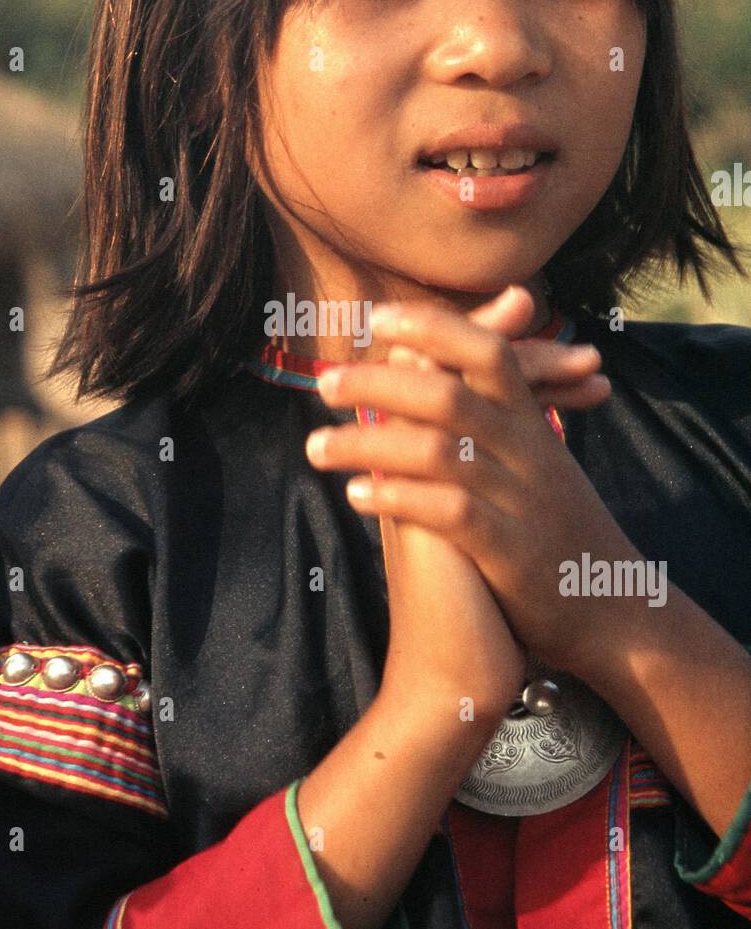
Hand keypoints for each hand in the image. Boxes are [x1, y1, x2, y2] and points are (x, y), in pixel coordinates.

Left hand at [307, 287, 629, 671]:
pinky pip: (450, 512)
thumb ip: (488, 416)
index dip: (435, 329)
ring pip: (439, 452)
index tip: (378, 319)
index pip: (487, 352)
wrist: (614, 610)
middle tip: (323, 382)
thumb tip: (425, 367)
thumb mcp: (535, 461)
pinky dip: (400, 498)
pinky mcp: (512, 551)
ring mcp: (521, 500)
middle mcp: (529, 451)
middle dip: (379, 383)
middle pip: (448, 396)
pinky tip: (357, 496)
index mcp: (532, 423)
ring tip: (315, 448)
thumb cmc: (556, 528)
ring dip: (369, 444)